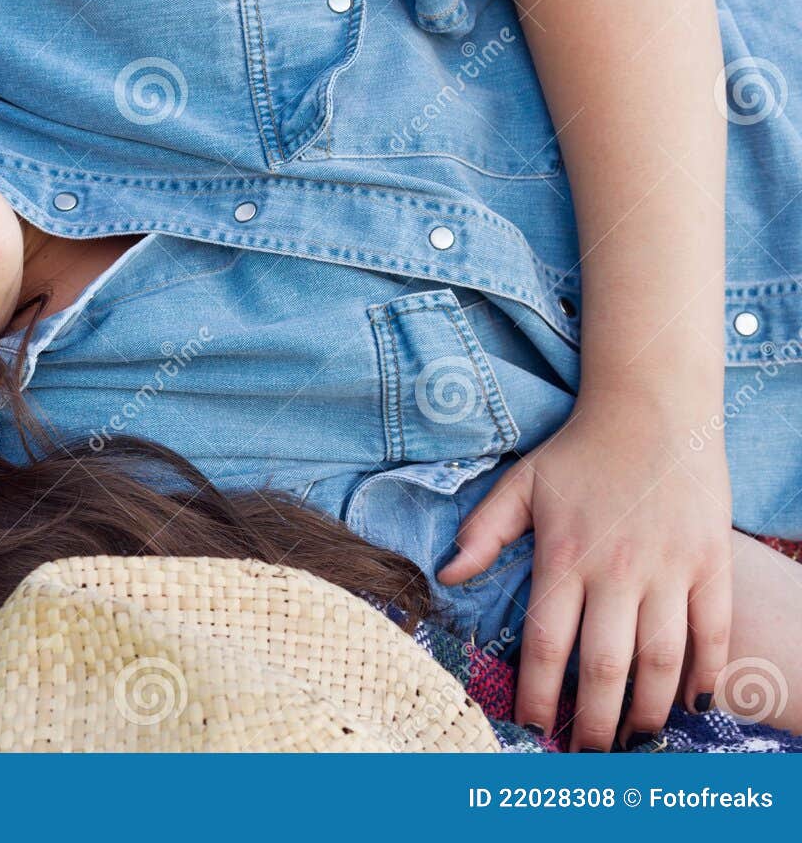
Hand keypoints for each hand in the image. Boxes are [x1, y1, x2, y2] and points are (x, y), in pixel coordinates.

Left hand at [437, 391, 732, 750]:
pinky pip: (713, 633)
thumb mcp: (520, 485)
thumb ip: (483, 533)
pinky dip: (706, 673)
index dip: (538, 693)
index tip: (531, 724)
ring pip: (660, 660)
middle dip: (591, 719)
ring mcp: (669, 569)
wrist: (654, 410)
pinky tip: (691, 702)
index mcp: (564, 557)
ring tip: (633, 739)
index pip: (546, 643)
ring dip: (647, 709)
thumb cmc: (580, 451)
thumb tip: (448, 577)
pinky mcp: (711, 564)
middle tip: (584, 752)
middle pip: (603, 666)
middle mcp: (617, 571)